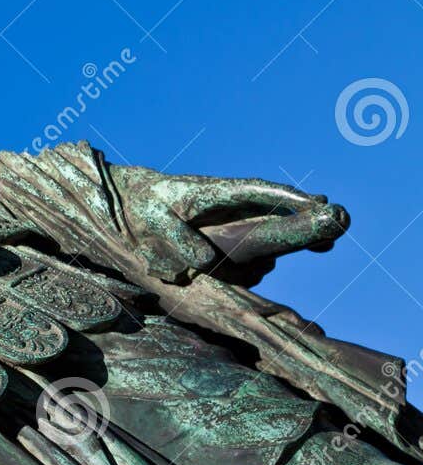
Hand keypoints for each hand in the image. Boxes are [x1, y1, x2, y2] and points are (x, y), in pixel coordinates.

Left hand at [110, 166, 348, 286]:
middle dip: (308, 222)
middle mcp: (232, 209)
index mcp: (218, 193)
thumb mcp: (153, 219)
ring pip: (266, 241)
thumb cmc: (143, 206)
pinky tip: (256, 272)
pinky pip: (249, 260)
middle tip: (337, 230)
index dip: (291, 199)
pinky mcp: (224, 247)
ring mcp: (231, 227)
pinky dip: (257, 267)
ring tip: (317, 245)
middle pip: (278, 214)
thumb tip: (204, 261)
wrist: (128, 208)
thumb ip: (176, 237)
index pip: (261, 192)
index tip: (318, 205)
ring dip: (285, 246)